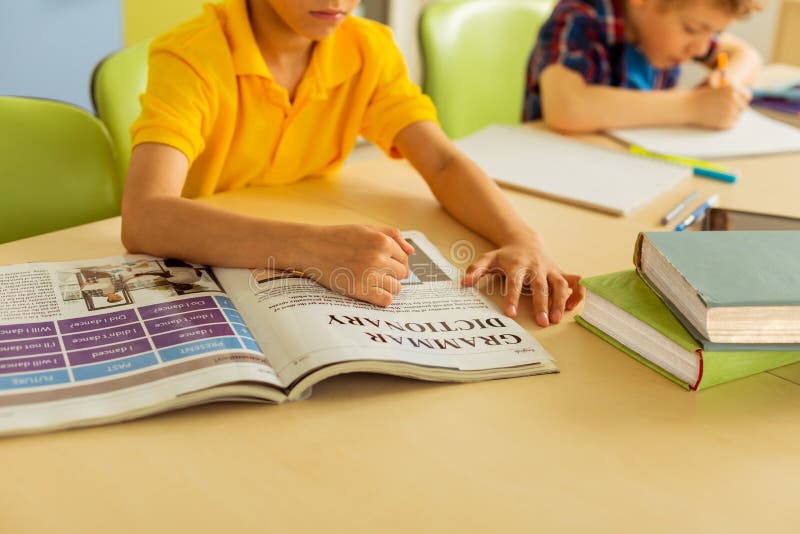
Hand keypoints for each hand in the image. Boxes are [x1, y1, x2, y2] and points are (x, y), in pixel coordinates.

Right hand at [299, 225, 412, 306]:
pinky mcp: (359, 290)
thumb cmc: (339, 237)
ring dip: (387, 286)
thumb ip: (392, 235)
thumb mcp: (366, 229)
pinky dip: (382, 298)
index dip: (396, 262)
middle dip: (392, 274)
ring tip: (372, 281)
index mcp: (382, 241)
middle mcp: (378, 258)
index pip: (405, 258)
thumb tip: (412, 252)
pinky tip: (372, 291)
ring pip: (396, 288)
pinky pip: (386, 300)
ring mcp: (369, 275)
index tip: (385, 263)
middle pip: (402, 274)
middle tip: (376, 272)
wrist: (311, 248)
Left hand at [460, 234, 583, 326]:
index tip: (510, 314)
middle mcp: (536, 267)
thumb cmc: (506, 255)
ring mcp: (550, 269)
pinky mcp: (560, 272)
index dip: (512, 297)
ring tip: (556, 319)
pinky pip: (574, 282)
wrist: (525, 241)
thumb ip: (476, 270)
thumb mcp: (489, 259)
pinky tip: (572, 307)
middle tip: (542, 322)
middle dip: (541, 304)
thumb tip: (463, 283)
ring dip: (560, 301)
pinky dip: (577, 293)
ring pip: (559, 284)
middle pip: (540, 285)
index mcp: (517, 265)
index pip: (514, 282)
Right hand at [689, 85, 751, 129]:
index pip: (748, 96)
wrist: (688, 106)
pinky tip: (715, 119)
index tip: (735, 101)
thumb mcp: (719, 88)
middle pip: (743, 107)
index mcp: (734, 89)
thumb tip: (748, 98)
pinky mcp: (725, 123)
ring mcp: (730, 112)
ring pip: (737, 116)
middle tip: (722, 108)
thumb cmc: (702, 96)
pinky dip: (725, 123)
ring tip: (717, 113)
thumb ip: (733, 92)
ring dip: (730, 116)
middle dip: (735, 108)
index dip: (742, 99)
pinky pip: (731, 124)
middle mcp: (734, 100)